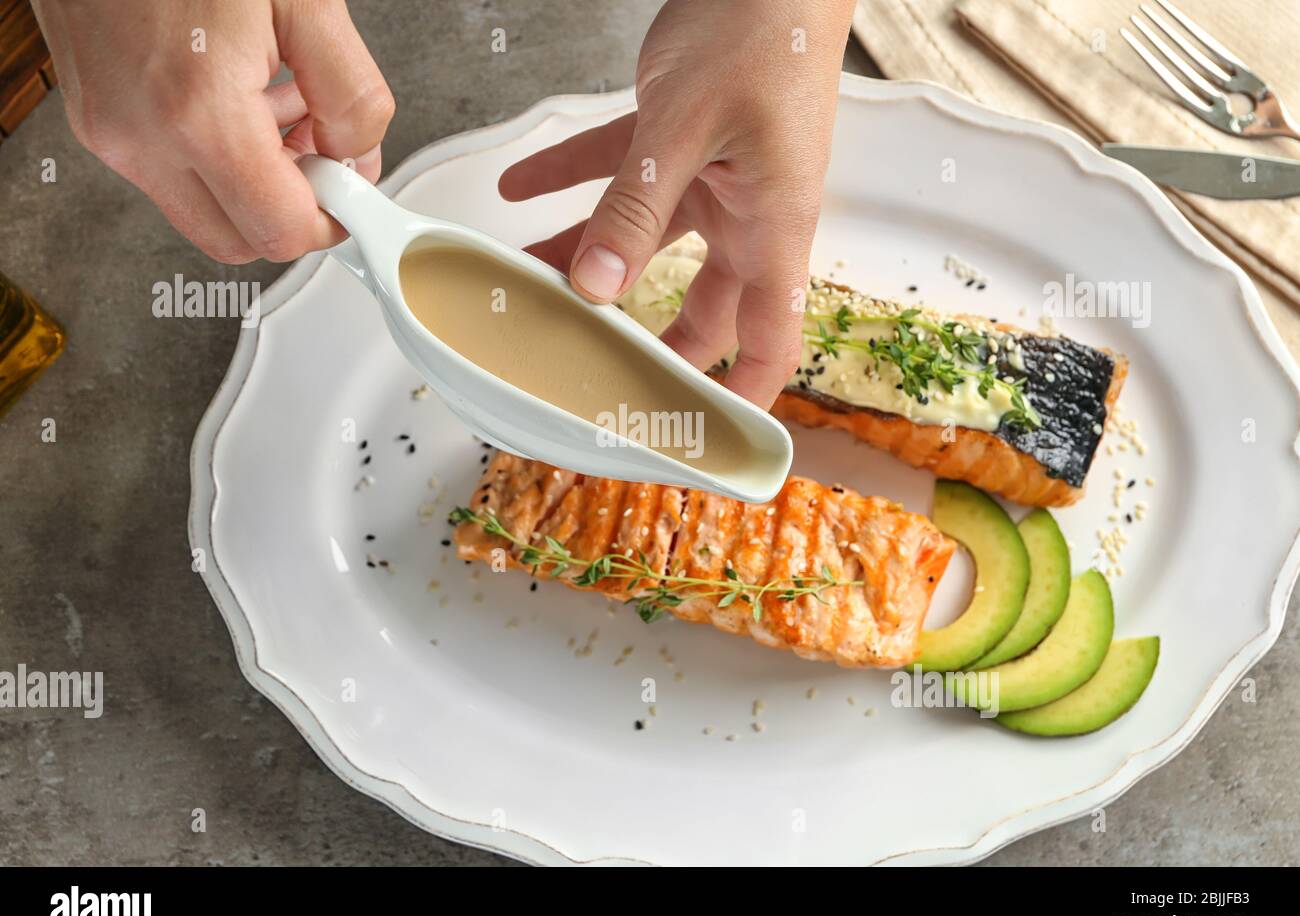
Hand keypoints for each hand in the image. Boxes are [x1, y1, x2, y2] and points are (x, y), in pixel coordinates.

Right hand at [32, 0, 394, 263]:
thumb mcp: (304, 1)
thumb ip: (350, 93)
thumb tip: (355, 155)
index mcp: (197, 112)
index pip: (279, 231)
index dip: (332, 219)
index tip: (354, 189)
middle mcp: (139, 136)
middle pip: (237, 240)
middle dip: (291, 209)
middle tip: (323, 153)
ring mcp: (108, 130)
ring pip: (201, 210)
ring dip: (255, 182)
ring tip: (287, 107)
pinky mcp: (94, 116)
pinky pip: (167, 170)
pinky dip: (215, 155)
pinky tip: (242, 95)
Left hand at [499, 0, 854, 407]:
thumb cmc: (765, 32)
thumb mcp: (685, 131)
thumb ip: (634, 211)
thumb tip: (595, 289)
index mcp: (774, 229)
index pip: (772, 342)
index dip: (744, 401)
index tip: (704, 443)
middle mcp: (747, 216)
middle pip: (700, 309)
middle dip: (647, 346)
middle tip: (596, 380)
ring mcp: (715, 181)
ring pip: (643, 247)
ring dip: (587, 268)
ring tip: (528, 293)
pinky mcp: (682, 143)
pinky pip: (619, 179)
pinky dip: (569, 186)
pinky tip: (518, 192)